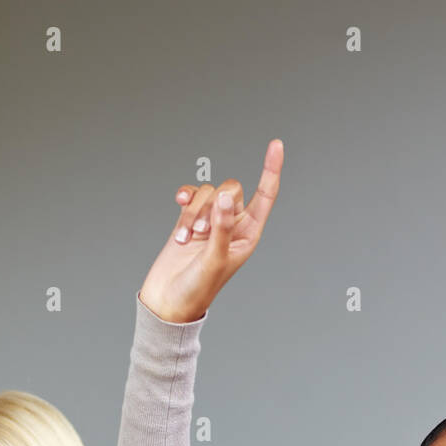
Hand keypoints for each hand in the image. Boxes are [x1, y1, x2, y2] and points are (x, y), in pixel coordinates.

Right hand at [139, 138, 283, 323]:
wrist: (169, 301)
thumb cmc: (198, 288)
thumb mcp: (214, 260)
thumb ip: (222, 228)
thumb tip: (225, 198)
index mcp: (248, 235)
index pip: (265, 196)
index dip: (271, 170)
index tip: (276, 144)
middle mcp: (232, 226)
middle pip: (230, 190)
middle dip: (213, 205)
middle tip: (201, 232)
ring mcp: (210, 222)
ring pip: (207, 193)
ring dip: (193, 212)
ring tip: (185, 239)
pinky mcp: (188, 220)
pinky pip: (190, 196)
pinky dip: (184, 202)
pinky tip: (178, 215)